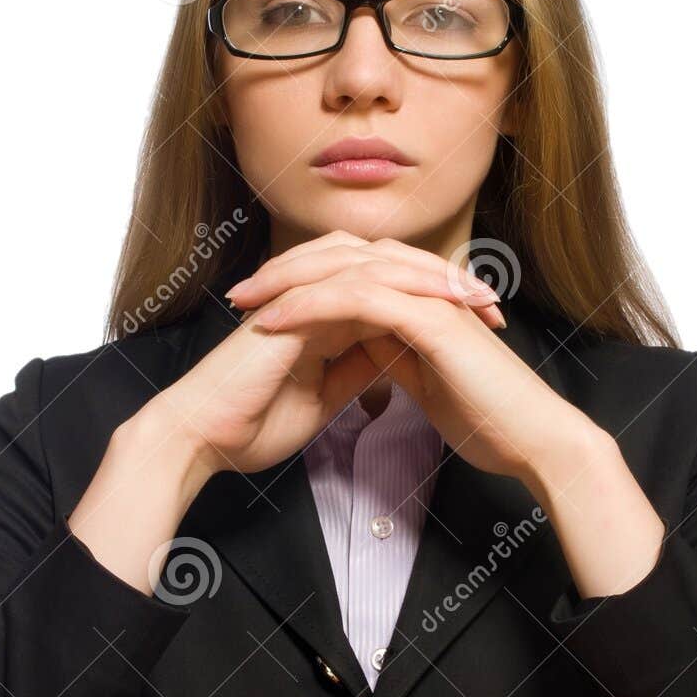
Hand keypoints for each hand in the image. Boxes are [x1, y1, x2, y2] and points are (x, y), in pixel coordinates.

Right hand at [135, 236, 504, 480]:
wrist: (203, 435)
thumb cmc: (251, 423)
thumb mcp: (323, 398)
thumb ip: (355, 370)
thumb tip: (392, 361)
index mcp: (323, 314)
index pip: (391, 291)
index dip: (437, 302)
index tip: (481, 326)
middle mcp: (316, 295)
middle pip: (392, 264)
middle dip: (446, 280)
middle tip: (492, 302)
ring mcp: (304, 294)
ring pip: (378, 261)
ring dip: (431, 276)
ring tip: (473, 297)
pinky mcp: (295, 304)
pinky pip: (354, 281)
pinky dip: (399, 287)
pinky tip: (435, 303)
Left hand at [221, 232, 608, 483]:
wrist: (533, 439)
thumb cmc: (488, 416)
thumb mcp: (425, 381)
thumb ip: (395, 355)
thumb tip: (360, 345)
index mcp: (421, 300)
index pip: (350, 275)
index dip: (300, 285)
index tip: (256, 309)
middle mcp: (423, 288)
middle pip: (340, 258)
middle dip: (284, 273)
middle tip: (238, 294)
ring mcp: (428, 297)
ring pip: (344, 269)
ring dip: (288, 282)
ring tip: (246, 301)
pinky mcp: (431, 317)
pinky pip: (358, 297)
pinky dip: (312, 304)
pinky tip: (277, 321)